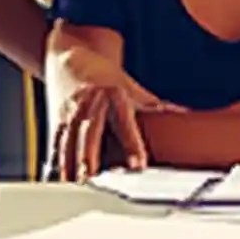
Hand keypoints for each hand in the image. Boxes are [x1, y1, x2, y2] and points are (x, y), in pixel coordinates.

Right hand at [51, 76, 182, 182]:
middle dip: (89, 155)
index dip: (132, 143)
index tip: (138, 164)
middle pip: (89, 131)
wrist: (71, 54)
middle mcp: (90, 102)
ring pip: (68, 139)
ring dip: (71, 162)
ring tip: (76, 184)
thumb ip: (152, 105)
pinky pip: (56, 141)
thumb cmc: (104, 74)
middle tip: (92, 177)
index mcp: (113, 94)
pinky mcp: (56, 118)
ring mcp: (70, 110)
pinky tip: (60, 177)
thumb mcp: (130, 86)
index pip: (124, 121)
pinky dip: (57, 160)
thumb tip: (183, 115)